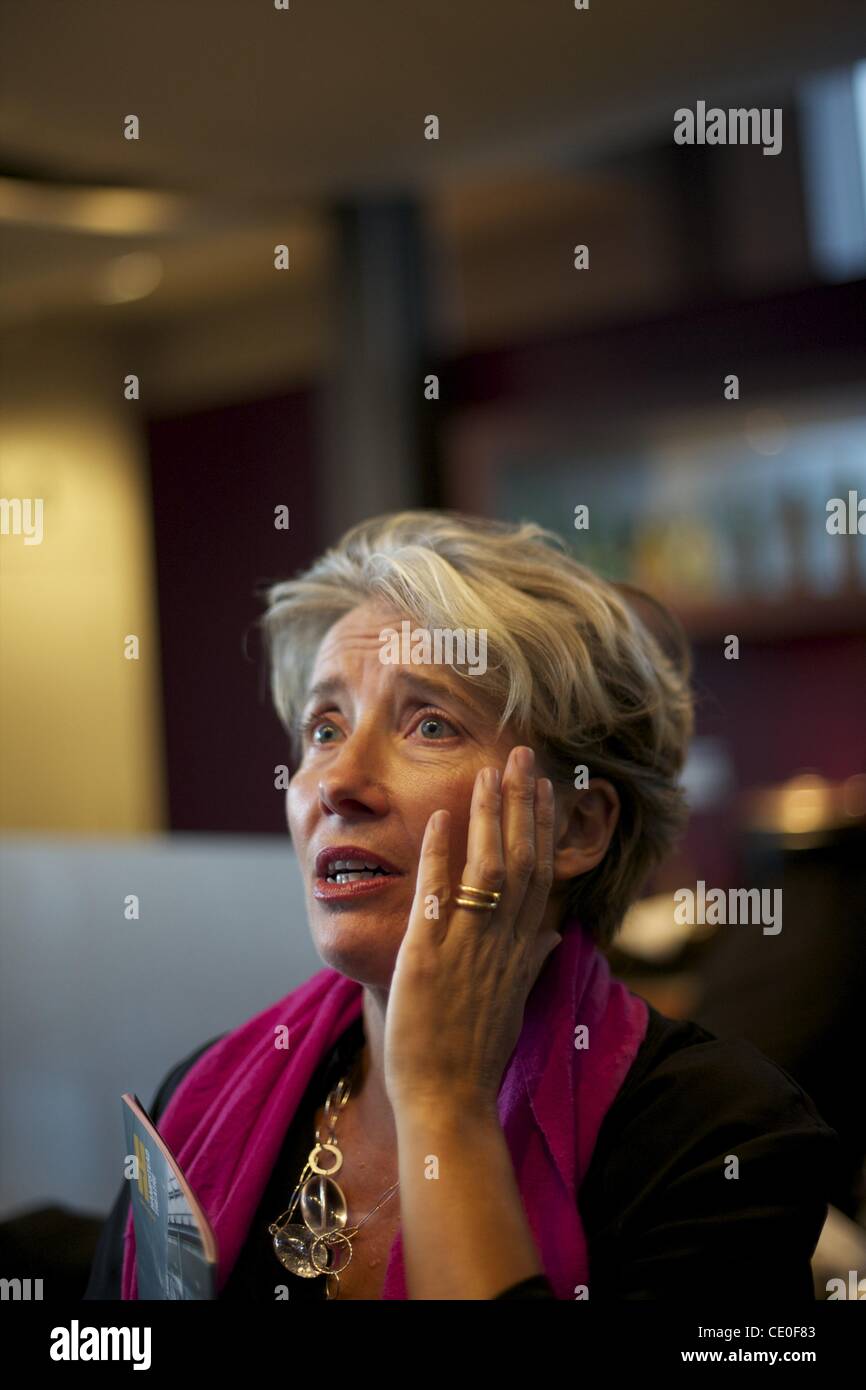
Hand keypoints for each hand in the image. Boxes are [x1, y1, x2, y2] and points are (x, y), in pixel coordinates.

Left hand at [383, 745, 561, 1115]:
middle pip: (522, 859)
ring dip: (490, 817)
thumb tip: (552, 938)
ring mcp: (468, 949)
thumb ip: (531, 963)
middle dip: (522, 804)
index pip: (542, 875)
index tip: (545, 788)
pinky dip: (441, 856)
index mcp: (522, 950)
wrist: (450, 1102)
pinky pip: (439, 897)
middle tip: (523, 756)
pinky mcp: (429, 959)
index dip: (544, 828)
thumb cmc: (477, 1055)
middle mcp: (503, 943)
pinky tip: (440, 818)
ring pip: (490, 869)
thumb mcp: (515, 1003)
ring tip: (488, 772)